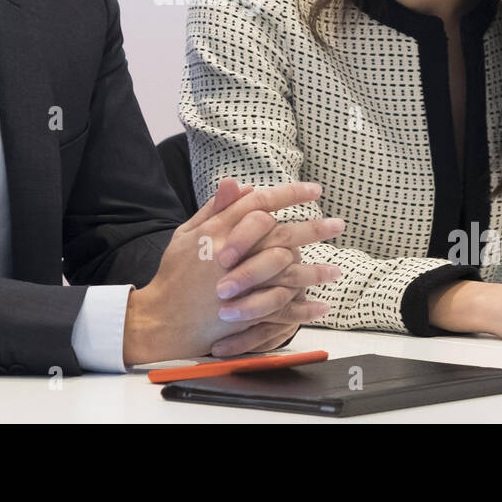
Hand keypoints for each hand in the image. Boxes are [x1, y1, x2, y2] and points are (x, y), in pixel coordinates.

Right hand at [123, 179, 340, 364]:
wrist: (163, 318)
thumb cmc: (174, 274)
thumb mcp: (186, 233)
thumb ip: (214, 208)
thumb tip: (239, 183)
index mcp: (217, 231)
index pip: (261, 204)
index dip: (290, 194)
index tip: (314, 190)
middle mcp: (232, 254)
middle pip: (281, 234)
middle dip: (314, 228)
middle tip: (339, 225)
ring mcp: (240, 285)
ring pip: (287, 272)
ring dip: (316, 271)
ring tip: (337, 270)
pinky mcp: (244, 312)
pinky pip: (283, 309)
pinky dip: (304, 308)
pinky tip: (322, 306)